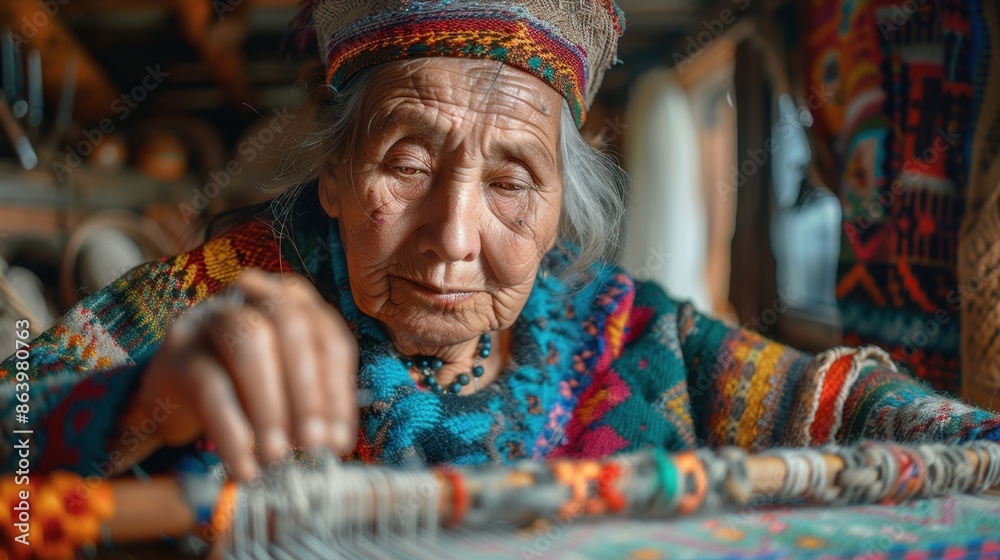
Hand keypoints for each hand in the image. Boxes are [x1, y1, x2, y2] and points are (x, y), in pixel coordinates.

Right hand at [111, 270, 358, 479]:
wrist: (174, 392)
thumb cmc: (244, 386)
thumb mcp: (286, 386)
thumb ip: (312, 401)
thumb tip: (333, 441)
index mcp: (295, 300)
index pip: (329, 339)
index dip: (337, 392)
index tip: (339, 441)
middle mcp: (256, 295)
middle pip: (291, 329)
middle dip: (308, 393)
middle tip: (313, 446)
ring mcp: (212, 315)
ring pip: (249, 343)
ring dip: (270, 406)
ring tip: (276, 456)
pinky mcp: (178, 347)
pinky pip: (209, 384)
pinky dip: (231, 431)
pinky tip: (243, 465)